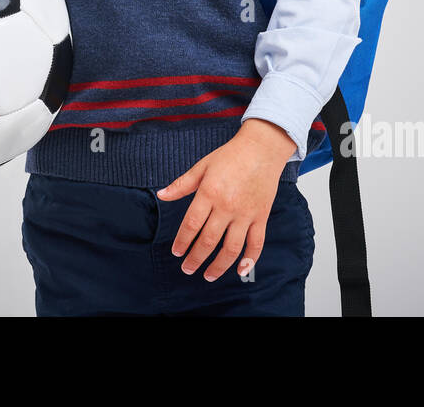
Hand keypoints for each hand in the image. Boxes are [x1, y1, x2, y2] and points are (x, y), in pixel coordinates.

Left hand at [155, 119, 295, 281]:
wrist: (262, 148)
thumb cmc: (230, 155)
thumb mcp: (202, 166)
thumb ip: (182, 184)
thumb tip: (161, 195)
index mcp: (209, 192)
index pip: (192, 224)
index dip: (182, 241)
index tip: (177, 252)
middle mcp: (227, 206)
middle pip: (208, 240)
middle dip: (196, 258)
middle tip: (187, 269)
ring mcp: (246, 213)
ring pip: (231, 248)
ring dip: (218, 266)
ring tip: (208, 275)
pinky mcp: (261, 216)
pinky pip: (256, 243)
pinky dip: (249, 260)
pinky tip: (240, 271)